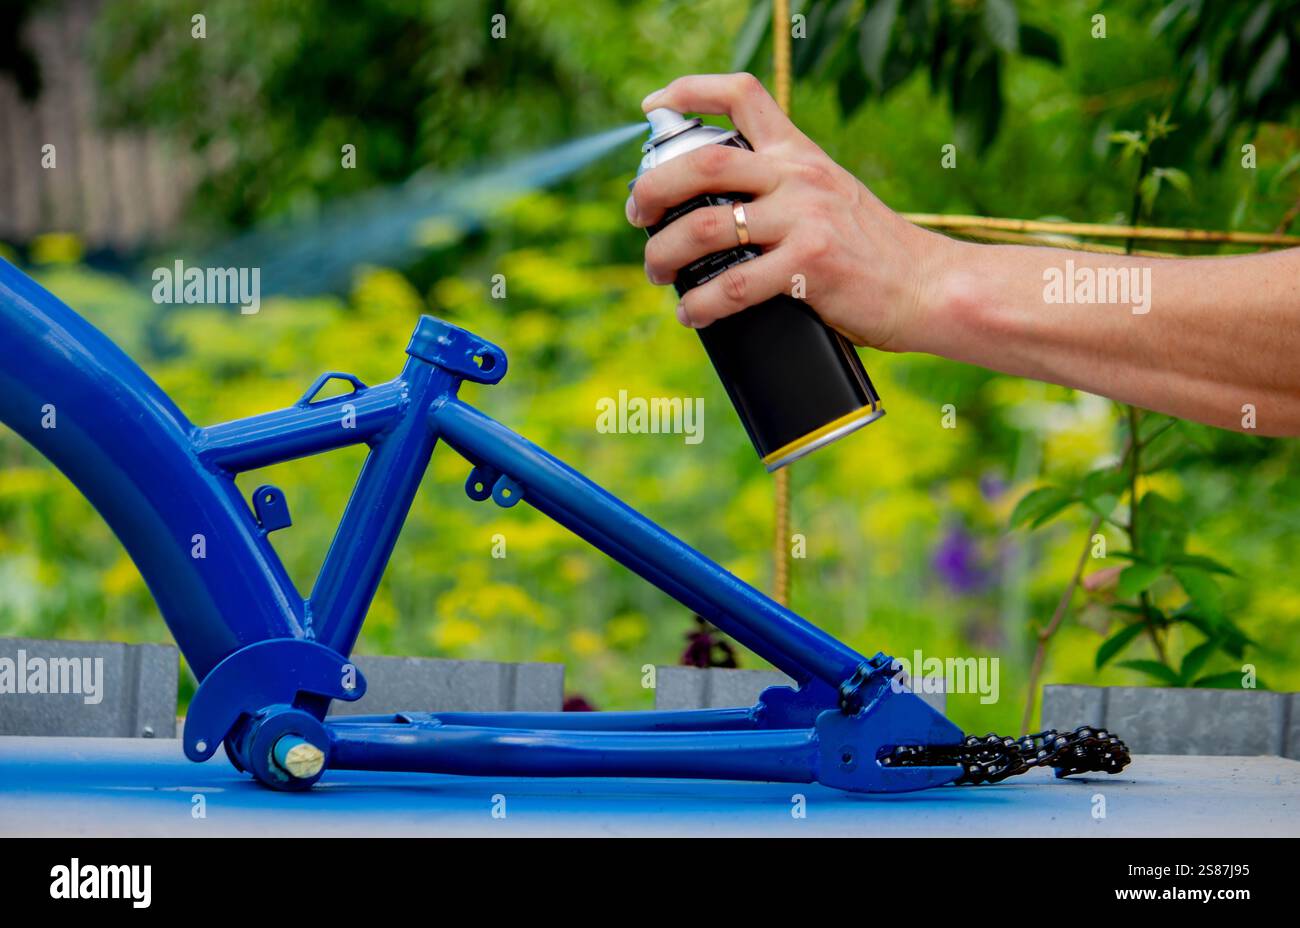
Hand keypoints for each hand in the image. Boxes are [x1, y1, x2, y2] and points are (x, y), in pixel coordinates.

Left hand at [627, 72, 950, 350]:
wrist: (931, 287)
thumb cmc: (876, 255)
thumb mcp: (832, 201)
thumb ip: (784, 197)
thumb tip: (713, 221)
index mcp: (801, 155)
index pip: (744, 93)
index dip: (689, 91)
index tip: (653, 106)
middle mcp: (799, 177)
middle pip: (704, 163)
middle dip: (654, 189)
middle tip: (637, 215)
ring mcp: (805, 219)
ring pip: (708, 226)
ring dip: (664, 252)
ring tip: (655, 271)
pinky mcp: (810, 266)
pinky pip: (735, 284)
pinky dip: (701, 303)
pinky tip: (692, 312)